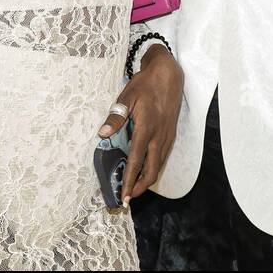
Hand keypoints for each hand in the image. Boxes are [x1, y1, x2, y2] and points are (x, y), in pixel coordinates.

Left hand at [97, 45, 182, 205]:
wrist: (169, 75)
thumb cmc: (146, 84)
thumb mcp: (127, 97)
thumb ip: (115, 117)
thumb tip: (102, 134)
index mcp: (146, 128)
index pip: (136, 161)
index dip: (129, 180)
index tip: (124, 195)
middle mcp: (159, 136)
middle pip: (152, 170)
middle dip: (140, 187)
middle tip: (128, 197)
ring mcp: (167, 136)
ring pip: (159, 165)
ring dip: (147, 179)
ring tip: (134, 187)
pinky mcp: (170, 134)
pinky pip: (162, 157)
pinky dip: (153, 167)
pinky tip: (144, 169)